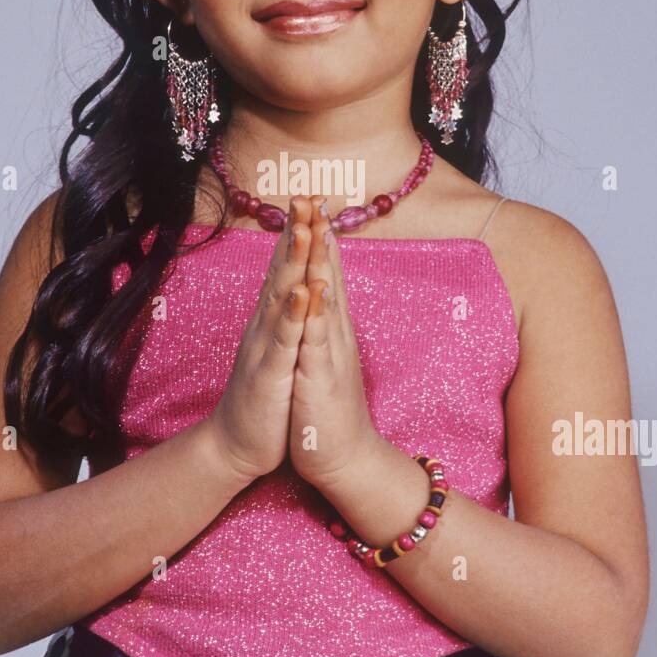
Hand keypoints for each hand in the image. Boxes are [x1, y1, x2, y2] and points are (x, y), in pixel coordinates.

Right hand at [209, 198, 312, 482]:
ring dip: (293, 262)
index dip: (300, 232)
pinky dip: (295, 315)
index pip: (288, 267)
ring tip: (305, 228)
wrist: (237, 444)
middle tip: (306, 195)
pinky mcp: (269, 375)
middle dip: (295, 232)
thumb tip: (293, 282)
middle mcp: (265, 325)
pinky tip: (305, 292)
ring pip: (282, 297)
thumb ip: (284, 314)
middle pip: (282, 270)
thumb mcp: (278, 347)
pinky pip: (285, 341)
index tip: (314, 197)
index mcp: (273, 319)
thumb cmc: (265, 395)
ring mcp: (265, 347)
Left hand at [289, 197, 379, 488]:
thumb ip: (323, 324)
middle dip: (319, 238)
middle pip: (328, 277)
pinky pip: (316, 344)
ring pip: (325, 302)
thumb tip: (321, 293)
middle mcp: (334, 334)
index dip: (317, 238)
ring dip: (320, 266)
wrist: (345, 458)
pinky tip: (311, 293)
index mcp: (330, 328)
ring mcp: (330, 355)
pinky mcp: (321, 380)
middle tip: (313, 198)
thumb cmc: (327, 407)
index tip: (310, 202)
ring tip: (315, 231)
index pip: (324, 274)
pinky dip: (314, 317)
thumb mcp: (322, 357)